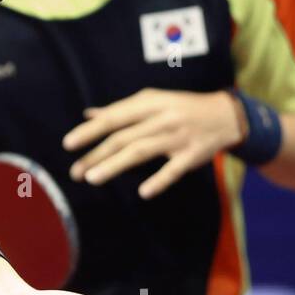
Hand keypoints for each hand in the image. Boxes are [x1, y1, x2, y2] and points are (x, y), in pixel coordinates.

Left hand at [63, 89, 243, 198]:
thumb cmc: (181, 108)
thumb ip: (121, 110)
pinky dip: (159, 180)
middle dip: (96, 154)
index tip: (68, 144)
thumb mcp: (152, 102)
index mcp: (149, 103)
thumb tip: (89, 114)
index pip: (113, 118)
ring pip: (141, 151)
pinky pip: (174, 169)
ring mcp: (177, 137)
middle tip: (75, 171)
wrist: (226, 115)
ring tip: (92, 178)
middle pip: (123, 137)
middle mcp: (161, 118)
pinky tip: (144, 192)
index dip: (90, 131)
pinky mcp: (192, 154)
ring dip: (115, 165)